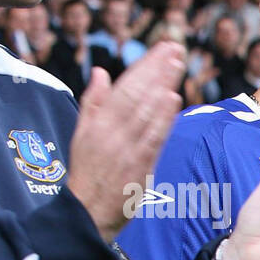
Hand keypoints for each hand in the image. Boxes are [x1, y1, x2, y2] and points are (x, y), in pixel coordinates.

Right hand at [68, 40, 185, 241]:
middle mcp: (112, 131)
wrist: (88, 211)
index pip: (125, 86)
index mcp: (98, 121)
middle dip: (157, 69)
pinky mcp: (139, 165)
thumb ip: (94, 101)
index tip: (161, 49)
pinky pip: (152, 137)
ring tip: (177, 64)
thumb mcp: (82, 132)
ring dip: (162, 86)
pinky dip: (162, 118)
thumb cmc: (88, 170)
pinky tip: (173, 99)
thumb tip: (101, 72)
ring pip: (146, 111)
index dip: (145, 66)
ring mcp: (126, 148)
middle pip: (137, 94)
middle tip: (175, 48)